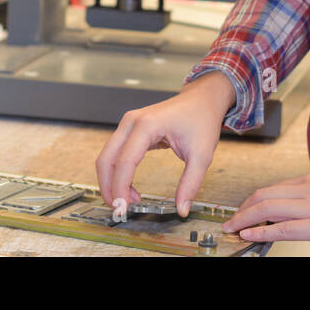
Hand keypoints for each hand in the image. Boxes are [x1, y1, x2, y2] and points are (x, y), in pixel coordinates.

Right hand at [95, 71, 235, 216]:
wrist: (202, 99)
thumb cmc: (201, 119)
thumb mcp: (202, 154)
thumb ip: (191, 183)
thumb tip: (182, 209)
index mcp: (147, 125)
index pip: (125, 162)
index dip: (120, 188)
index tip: (124, 209)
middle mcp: (132, 122)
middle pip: (106, 159)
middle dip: (108, 187)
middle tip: (119, 210)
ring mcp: (129, 124)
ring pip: (107, 157)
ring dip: (111, 181)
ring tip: (127, 201)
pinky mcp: (130, 129)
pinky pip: (115, 153)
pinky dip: (117, 173)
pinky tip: (130, 189)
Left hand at [221, 172, 309, 252]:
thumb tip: (304, 216)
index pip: (275, 188)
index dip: (255, 200)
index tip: (244, 210)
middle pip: (265, 195)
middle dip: (243, 208)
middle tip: (230, 220)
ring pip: (268, 208)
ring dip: (245, 219)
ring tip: (232, 228)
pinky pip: (282, 228)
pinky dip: (261, 231)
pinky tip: (248, 235)